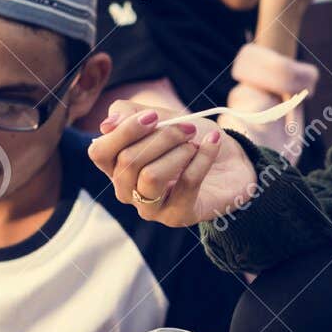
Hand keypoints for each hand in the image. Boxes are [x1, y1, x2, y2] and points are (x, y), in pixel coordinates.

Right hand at [88, 103, 256, 226]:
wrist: (231, 161)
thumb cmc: (190, 139)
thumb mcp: (161, 117)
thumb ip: (131, 114)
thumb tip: (107, 123)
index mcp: (117, 166)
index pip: (99, 152)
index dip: (124, 131)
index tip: (153, 116)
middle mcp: (127, 191)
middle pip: (128, 161)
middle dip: (162, 137)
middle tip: (188, 129)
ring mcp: (150, 208)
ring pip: (151, 177)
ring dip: (178, 152)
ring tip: (195, 144)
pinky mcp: (177, 217)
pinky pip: (185, 184)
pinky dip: (202, 158)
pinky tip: (212, 144)